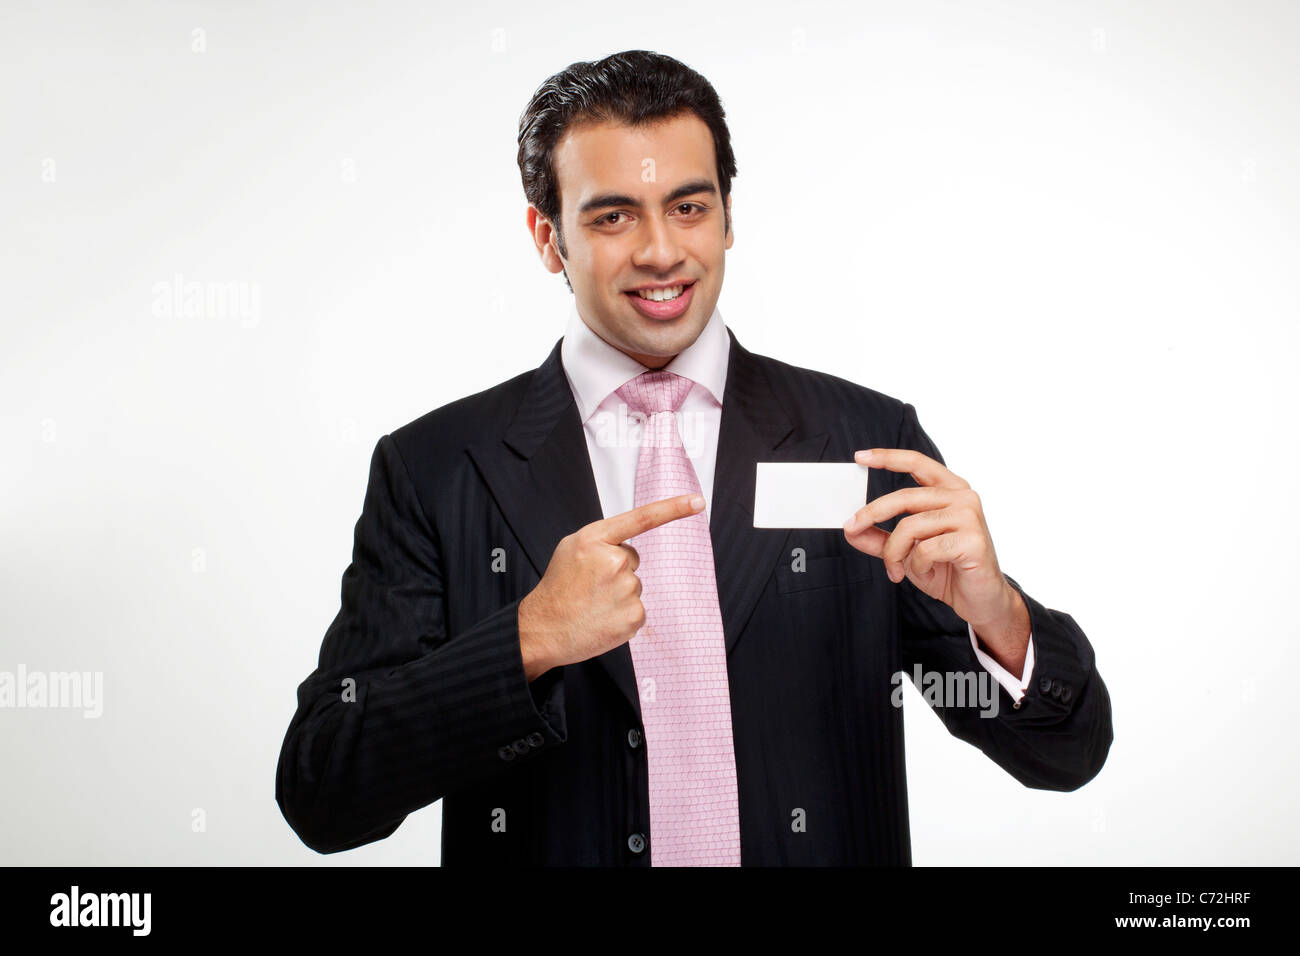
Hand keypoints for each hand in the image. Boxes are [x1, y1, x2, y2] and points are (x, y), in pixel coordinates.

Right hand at [518, 493, 705, 679]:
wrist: (544, 629)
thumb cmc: (557, 589)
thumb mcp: (571, 549)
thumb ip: (600, 540)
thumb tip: (624, 547)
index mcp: (595, 539)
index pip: (642, 518)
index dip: (673, 508)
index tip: (697, 501)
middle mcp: (614, 561)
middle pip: (632, 559)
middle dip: (616, 571)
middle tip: (590, 586)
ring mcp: (626, 589)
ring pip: (634, 585)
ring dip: (618, 594)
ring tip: (592, 604)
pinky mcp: (633, 616)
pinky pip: (637, 608)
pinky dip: (622, 615)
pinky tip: (602, 618)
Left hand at [842, 448, 1016, 632]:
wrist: (980, 599)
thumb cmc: (947, 570)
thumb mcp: (906, 551)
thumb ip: (879, 538)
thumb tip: (850, 529)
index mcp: (948, 490)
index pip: (916, 463)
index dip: (887, 457)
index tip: (860, 457)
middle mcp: (962, 497)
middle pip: (903, 497)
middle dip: (871, 514)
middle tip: (852, 528)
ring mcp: (969, 516)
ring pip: (910, 526)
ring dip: (894, 553)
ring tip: (897, 570)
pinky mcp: (973, 540)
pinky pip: (926, 549)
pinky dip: (916, 566)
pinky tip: (926, 572)